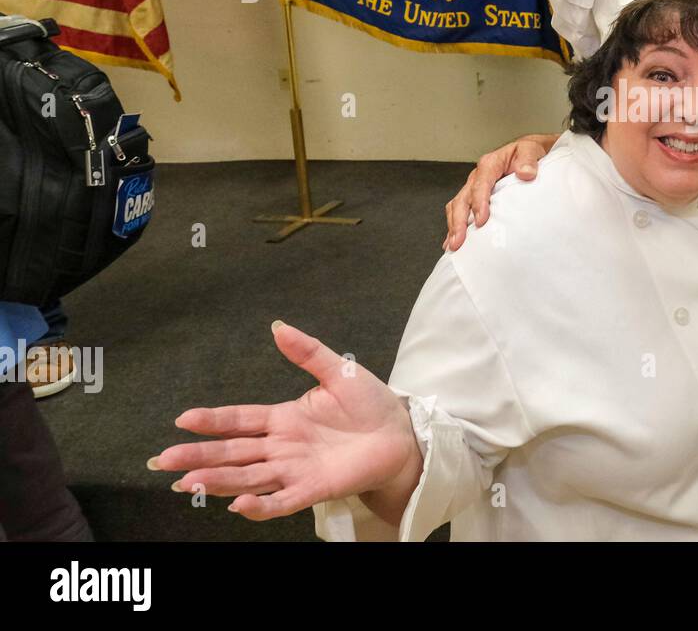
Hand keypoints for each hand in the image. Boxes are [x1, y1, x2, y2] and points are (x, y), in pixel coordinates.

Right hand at [149, 322, 421, 521]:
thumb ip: (307, 352)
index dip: (212, 420)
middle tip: (162, 461)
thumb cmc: (371, 405)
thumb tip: (278, 327)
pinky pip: (282, 500)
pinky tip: (238, 504)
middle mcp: (283, 447)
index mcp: (284, 419)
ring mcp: (296, 470)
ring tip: (187, 482)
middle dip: (198, 457)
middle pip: (233, 453)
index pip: (239, 420)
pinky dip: (260, 505)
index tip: (182, 420)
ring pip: (248, 478)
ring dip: (218, 481)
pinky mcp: (314, 488)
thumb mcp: (339, 372)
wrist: (401, 435)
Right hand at [442, 133, 557, 250]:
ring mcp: (474, 187)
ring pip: (457, 206)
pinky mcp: (476, 197)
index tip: (481, 220)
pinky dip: (455, 226)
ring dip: (454, 226)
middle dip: (459, 221)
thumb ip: (528, 159)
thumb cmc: (528, 153)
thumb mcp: (530, 150)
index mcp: (490, 164)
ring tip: (454, 245)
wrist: (529, 153)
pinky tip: (452, 241)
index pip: (481, 184)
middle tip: (459, 240)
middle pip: (463, 199)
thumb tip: (526, 172)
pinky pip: (461, 211)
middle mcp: (478, 176)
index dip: (479, 203)